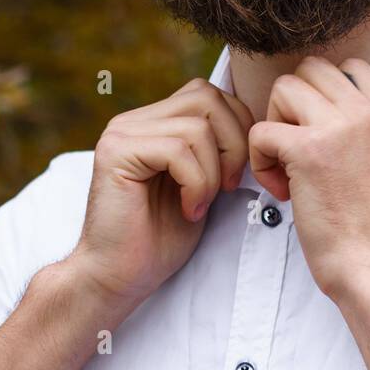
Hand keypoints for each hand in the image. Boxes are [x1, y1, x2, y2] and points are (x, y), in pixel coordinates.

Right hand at [74, 78, 253, 302]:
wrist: (119, 277)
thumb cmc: (161, 237)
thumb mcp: (203, 183)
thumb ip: (215, 148)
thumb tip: (254, 124)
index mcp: (154, 122)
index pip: (209, 93)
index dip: (237, 128)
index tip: (235, 175)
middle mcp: (134, 120)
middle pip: (206, 97)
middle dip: (232, 143)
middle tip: (228, 187)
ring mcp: (121, 133)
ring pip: (196, 126)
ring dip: (213, 172)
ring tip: (200, 203)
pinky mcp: (116, 153)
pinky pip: (176, 150)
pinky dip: (196, 184)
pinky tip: (188, 210)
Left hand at [248, 56, 369, 301]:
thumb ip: (369, 127)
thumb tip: (328, 106)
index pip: (349, 66)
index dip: (322, 95)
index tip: (320, 134)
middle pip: (310, 69)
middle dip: (293, 105)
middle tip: (297, 148)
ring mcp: (341, 127)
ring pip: (283, 89)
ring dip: (275, 126)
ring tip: (288, 167)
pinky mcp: (309, 151)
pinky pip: (260, 131)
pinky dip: (260, 161)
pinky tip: (281, 190)